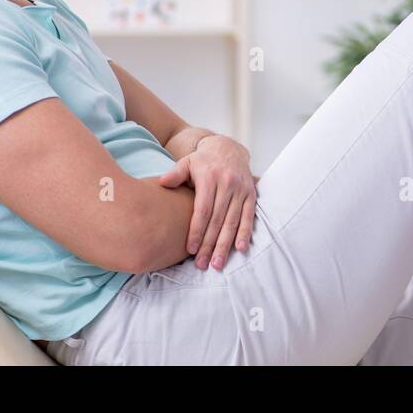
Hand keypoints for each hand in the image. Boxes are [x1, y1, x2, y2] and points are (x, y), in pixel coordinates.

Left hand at [158, 135, 257, 270]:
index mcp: (209, 178)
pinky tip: (240, 248)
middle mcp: (227, 184)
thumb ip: (175, 173)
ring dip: (226, 244)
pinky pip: (249, 216)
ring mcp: (241, 189)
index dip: (197, 231)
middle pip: (218, 220)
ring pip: (233, 221)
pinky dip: (245, 232)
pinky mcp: (251, 194)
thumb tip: (162, 182)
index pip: (203, 210)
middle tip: (203, 264)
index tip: (191, 249)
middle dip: (210, 244)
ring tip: (218, 263)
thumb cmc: (202, 161)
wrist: (227, 148)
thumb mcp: (187, 162)